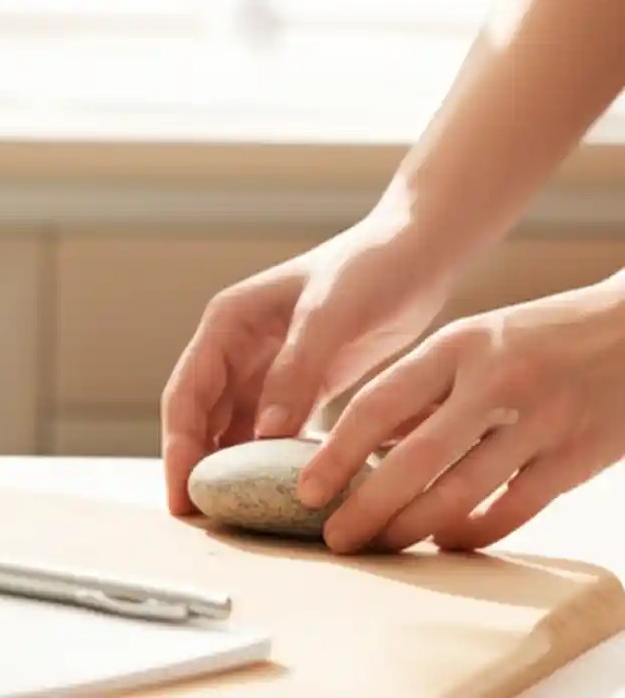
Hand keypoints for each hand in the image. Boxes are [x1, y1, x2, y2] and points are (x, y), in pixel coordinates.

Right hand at [161, 206, 464, 514]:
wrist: (420, 250)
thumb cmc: (372, 268)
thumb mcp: (330, 315)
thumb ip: (296, 372)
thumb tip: (266, 435)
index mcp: (227, 324)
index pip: (186, 395)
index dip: (178, 447)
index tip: (182, 495)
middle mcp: (237, 347)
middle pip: (202, 418)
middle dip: (197, 467)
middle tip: (201, 520)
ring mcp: (267, 367)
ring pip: (234, 429)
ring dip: (232, 468)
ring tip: (236, 517)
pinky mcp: (300, 383)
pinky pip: (273, 431)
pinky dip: (272, 460)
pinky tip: (283, 494)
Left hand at [301, 273, 624, 553]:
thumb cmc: (541, 336)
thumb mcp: (474, 341)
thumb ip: (421, 390)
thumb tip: (360, 444)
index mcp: (459, 345)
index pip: (379, 404)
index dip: (336, 453)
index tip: (305, 489)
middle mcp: (497, 382)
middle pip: (416, 459)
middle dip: (367, 506)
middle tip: (335, 538)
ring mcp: (541, 421)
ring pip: (462, 492)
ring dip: (413, 527)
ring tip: (380, 546)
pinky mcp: (578, 457)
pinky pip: (515, 509)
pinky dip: (474, 532)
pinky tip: (446, 542)